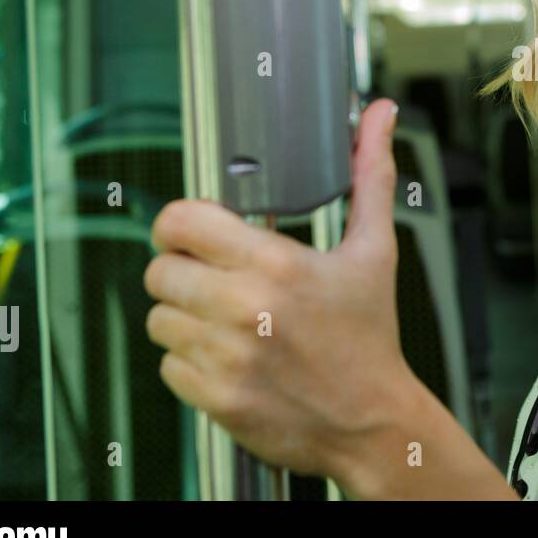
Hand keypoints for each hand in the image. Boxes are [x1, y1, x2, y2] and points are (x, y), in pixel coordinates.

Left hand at [144, 97, 408, 478]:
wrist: (373, 422)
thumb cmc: (370, 337)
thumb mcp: (375, 250)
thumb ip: (371, 175)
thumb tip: (379, 115)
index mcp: (277, 264)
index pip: (179, 222)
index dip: (180, 224)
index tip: (197, 234)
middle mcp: (245, 309)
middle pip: (158, 272)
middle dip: (182, 272)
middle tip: (216, 280)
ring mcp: (226, 357)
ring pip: (158, 320)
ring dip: (185, 319)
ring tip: (227, 322)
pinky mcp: (215, 398)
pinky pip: (167, 367)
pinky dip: (190, 363)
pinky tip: (229, 358)